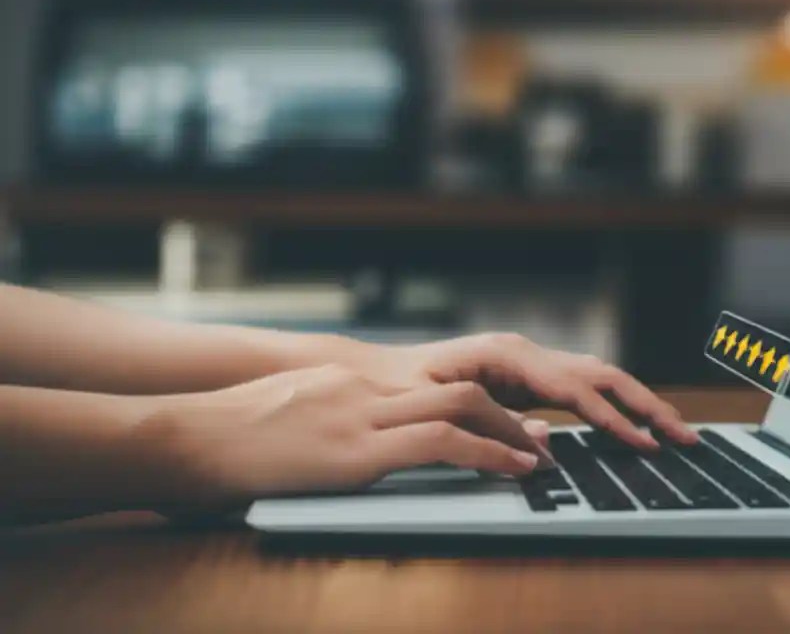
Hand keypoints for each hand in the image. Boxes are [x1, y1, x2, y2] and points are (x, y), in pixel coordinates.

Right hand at [148, 365, 546, 505]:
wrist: (183, 438)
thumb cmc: (224, 440)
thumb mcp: (287, 420)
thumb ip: (326, 425)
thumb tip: (345, 450)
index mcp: (351, 384)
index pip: (435, 387)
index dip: (483, 407)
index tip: (512, 424)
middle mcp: (365, 390)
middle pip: (460, 392)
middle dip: (509, 418)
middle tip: (541, 441)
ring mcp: (362, 416)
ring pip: (461, 408)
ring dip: (509, 434)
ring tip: (537, 458)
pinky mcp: (355, 450)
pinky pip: (439, 444)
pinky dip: (486, 454)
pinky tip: (510, 469)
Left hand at [352, 333, 698, 450]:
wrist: (377, 375)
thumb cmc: (400, 388)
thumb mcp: (435, 409)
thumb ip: (490, 426)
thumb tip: (543, 446)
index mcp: (509, 355)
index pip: (577, 388)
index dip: (614, 417)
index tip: (643, 442)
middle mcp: (527, 354)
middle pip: (603, 375)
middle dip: (647, 406)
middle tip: (685, 436)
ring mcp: (531, 365)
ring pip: (600, 379)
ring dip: (639, 405)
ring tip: (675, 432)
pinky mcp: (530, 381)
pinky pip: (584, 390)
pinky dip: (615, 407)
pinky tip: (634, 428)